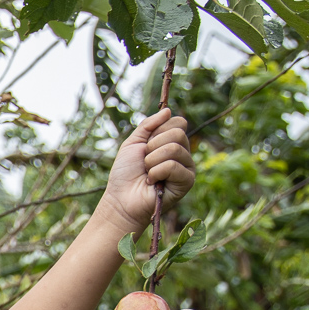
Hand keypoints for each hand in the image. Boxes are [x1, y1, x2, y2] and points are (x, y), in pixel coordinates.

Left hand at [98, 108, 195, 233]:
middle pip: (177, 133)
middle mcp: (183, 153)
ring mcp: (187, 167)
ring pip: (174, 148)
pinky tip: (153, 183)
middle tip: (145, 162)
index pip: (178, 122)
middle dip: (153, 147)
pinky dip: (156, 172)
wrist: (121, 199)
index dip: (158, 131)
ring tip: (147, 173)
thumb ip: (148, 125)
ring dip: (152, 161)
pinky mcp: (187, 181)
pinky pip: (173, 165)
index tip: (146, 145)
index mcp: (172, 142)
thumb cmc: (125, 173)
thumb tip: (168, 110)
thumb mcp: (133, 143)